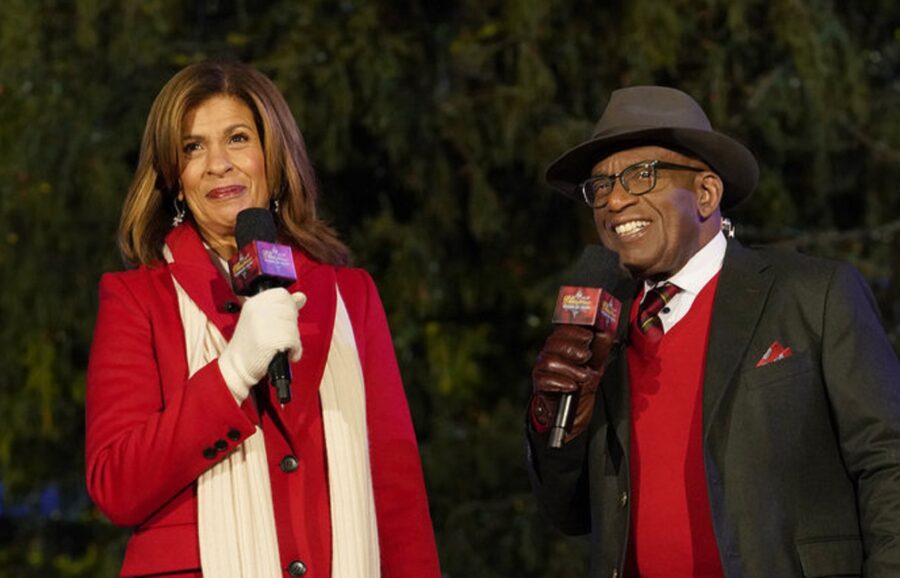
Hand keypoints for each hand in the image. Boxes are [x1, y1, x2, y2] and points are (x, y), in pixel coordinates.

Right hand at [218, 289, 306, 401]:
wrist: (236, 368)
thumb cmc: (249, 346)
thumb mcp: (262, 320)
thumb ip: (282, 307)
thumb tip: (301, 297)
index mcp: (255, 302)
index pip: (282, 294)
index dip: (287, 308)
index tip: (282, 319)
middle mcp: (258, 309)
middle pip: (291, 311)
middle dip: (290, 326)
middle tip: (277, 336)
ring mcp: (264, 323)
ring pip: (294, 327)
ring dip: (292, 340)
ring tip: (278, 346)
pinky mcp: (271, 339)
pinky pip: (295, 342)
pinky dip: (294, 351)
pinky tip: (281, 353)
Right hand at [531, 325, 614, 442]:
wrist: (572, 411)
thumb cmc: (580, 385)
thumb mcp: (595, 366)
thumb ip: (600, 349)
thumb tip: (606, 331)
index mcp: (561, 346)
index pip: (561, 330)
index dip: (574, 331)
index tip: (588, 336)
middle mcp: (549, 355)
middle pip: (553, 343)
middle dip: (572, 348)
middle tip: (586, 357)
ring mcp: (542, 370)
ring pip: (550, 361)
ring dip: (570, 368)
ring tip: (583, 376)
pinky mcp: (540, 385)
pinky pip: (545, 380)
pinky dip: (561, 382)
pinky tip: (572, 386)